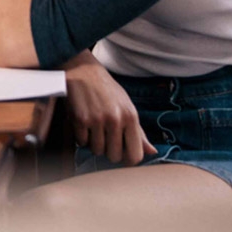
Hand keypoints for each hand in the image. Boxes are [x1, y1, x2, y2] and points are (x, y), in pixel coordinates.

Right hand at [64, 51, 156, 165]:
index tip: (122, 154)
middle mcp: (115, 119)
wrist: (83, 71)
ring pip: (97, 150)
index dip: (128, 159)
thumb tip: (152, 152)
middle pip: (114, 156)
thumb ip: (139, 132)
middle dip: (109, 151)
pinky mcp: (79, 119)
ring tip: (93, 129)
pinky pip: (81, 142)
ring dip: (94, 144)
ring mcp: (97, 119)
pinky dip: (81, 138)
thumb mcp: (127, 107)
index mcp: (131, 117)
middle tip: (105, 138)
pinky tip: (83, 125)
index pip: (135, 155)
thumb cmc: (107, 91)